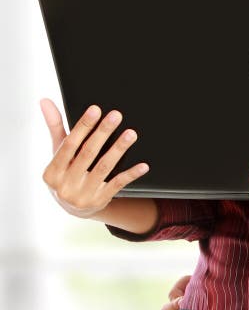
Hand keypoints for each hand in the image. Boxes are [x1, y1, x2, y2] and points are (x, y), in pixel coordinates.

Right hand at [40, 99, 148, 218]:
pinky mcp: (100, 201)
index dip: (82, 126)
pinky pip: (117, 185)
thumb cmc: (66, 173)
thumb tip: (45, 101)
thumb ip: (55, 127)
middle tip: (116, 115)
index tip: (95, 109)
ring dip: (119, 149)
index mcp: (52, 172)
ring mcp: (83, 195)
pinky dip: (131, 174)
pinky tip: (143, 165)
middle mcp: (65, 185)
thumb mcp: (58, 153)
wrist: (74, 208)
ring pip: (104, 167)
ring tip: (131, 133)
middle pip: (88, 154)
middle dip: (103, 133)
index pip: (69, 145)